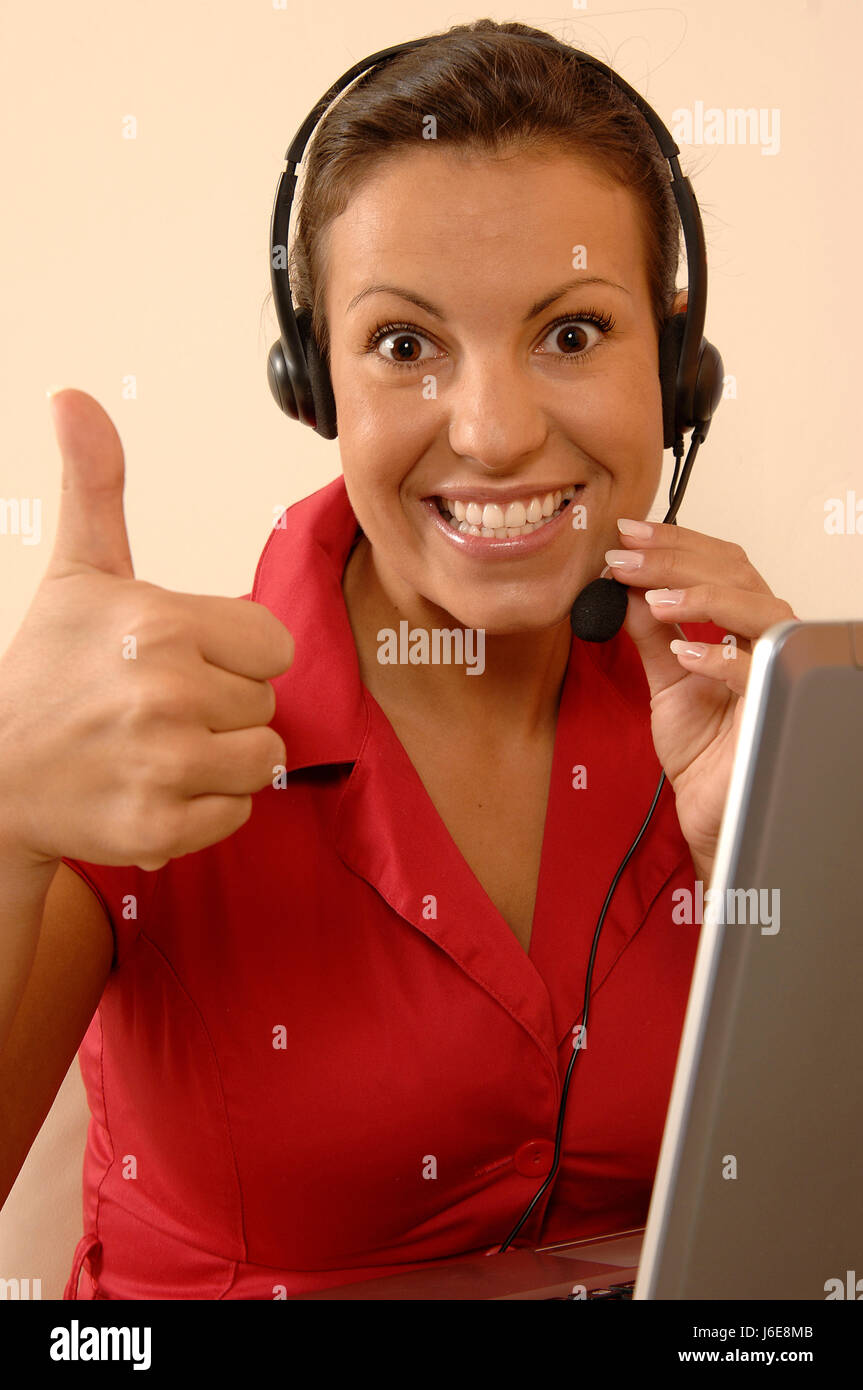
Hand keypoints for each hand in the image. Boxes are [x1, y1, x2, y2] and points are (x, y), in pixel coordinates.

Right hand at [0, 389, 292, 869]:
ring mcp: (163, 763)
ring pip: (262, 761)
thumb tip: (74, 396)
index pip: (272, 646)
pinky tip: (154, 788)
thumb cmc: (48, 671)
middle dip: (223, 707)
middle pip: (266, 704)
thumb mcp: (77, 571)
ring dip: (221, 760)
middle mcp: (166, 692)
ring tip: (161, 747)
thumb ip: (96, 485)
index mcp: (161, 623)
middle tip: (158, 707)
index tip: (183, 660)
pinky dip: (204, 809)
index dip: (234, 655)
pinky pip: (237, 814)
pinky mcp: (160, 827)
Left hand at [604, 518, 796, 877]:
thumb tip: (623, 586)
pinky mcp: (775, 706)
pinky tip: (684, 651)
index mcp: (742, 625)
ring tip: (650, 597)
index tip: (626, 535)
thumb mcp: (664, 679)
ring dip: (701, 596)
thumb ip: (650, 633)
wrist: (707, 806)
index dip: (675, 543)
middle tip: (624, 558)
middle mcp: (766, 638)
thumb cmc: (702, 748)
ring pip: (760, 608)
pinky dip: (721, 655)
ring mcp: (776, 668)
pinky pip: (758, 670)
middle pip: (738, 573)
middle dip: (676, 559)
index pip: (719, 563)